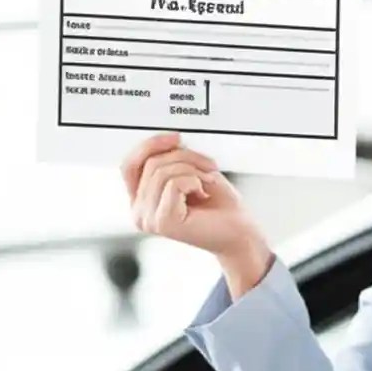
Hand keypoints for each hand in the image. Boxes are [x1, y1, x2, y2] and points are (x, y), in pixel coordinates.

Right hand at [120, 132, 265, 263]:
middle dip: (186, 157)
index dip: (150, 145)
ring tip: (207, 183)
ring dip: (193, 170)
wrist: (241, 232)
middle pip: (151, 164)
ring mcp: (149, 219)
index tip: (176, 137)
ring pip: (162, 172)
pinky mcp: (164, 222)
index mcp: (142, 201)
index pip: (130, 165)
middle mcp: (140, 212)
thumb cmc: (221, 207)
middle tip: (209, 168)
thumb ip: (170, 160)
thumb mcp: (192, 173)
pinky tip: (204, 194)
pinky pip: (174, 184)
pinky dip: (195, 181)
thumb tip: (165, 141)